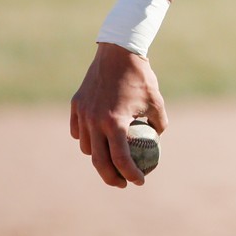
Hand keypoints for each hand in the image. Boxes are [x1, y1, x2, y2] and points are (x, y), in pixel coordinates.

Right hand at [69, 43, 167, 187]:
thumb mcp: (156, 101)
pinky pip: (78, 130)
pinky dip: (87, 139)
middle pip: (99, 161)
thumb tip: (156, 141)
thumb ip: (158, 124)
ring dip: (98, 158)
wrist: (118, 51)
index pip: (122, 159)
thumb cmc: (141, 77)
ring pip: (86, 146)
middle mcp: (95, 121)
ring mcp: (83, 113)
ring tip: (111, 160)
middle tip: (123, 183)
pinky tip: (97, 140)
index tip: (139, 181)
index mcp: (116, 122)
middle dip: (111, 177)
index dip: (131, 175)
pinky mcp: (76, 105)